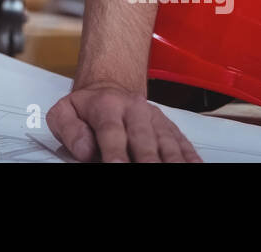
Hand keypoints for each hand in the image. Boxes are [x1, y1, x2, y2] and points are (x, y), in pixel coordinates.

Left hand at [47, 82, 202, 161]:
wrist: (110, 86)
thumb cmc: (87, 107)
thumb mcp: (64, 112)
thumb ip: (69, 130)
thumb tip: (85, 149)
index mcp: (106, 106)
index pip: (111, 131)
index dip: (115, 151)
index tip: (116, 165)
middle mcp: (135, 110)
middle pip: (143, 140)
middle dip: (147, 161)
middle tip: (148, 172)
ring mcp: (155, 119)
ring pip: (167, 143)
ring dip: (172, 161)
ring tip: (175, 172)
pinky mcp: (170, 128)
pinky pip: (183, 144)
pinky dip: (190, 157)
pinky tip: (196, 166)